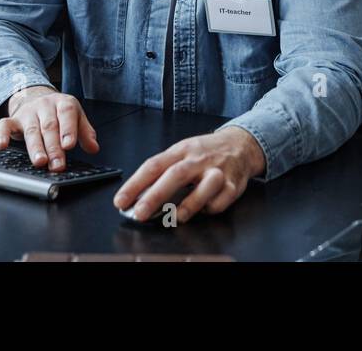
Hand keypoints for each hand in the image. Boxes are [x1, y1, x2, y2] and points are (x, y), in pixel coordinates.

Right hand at [0, 86, 99, 171]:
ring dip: (35, 147)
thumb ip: (86, 132)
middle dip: (54, 147)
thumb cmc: (59, 113)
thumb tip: (94, 148)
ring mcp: (28, 112)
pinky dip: (2, 135)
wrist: (35, 97)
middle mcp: (45, 106)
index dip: (68, 130)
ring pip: (31, 130)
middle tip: (57, 165)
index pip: (67, 114)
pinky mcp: (13, 119)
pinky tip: (1, 146)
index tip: (69, 145)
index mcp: (64, 103)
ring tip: (40, 162)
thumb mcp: (76, 117)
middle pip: (50, 127)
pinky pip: (5, 125)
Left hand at [113, 127, 265, 223]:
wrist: (240, 144)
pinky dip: (210, 208)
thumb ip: (163, 172)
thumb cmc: (206, 152)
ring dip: (187, 205)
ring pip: (204, 187)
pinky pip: (221, 200)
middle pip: (175, 175)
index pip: (154, 165)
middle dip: (156, 196)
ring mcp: (217, 171)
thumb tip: (138, 196)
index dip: (135, 184)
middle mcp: (198, 159)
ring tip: (173, 217)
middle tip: (140, 213)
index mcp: (181, 150)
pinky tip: (202, 210)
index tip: (121, 201)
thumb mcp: (182, 152)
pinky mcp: (233, 184)